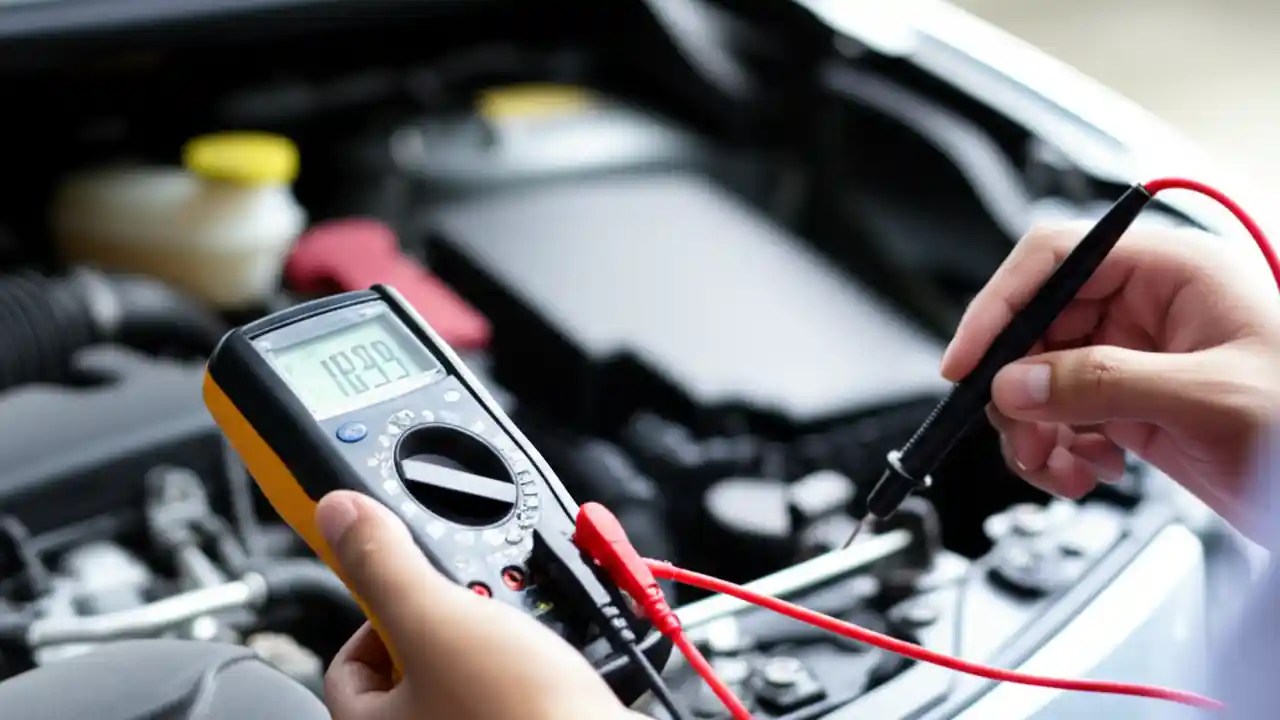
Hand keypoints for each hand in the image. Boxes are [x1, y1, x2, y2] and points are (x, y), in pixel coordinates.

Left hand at [316, 490, 636, 719]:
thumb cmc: (522, 715)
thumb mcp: (438, 620)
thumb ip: (385, 564)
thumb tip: (341, 515)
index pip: (348, 666)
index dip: (374, 615)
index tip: (411, 586)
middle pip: (420, 661)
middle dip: (455, 616)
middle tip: (481, 596)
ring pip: (482, 666)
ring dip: (508, 631)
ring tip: (530, 617)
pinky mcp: (537, 719)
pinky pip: (532, 681)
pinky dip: (549, 655)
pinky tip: (569, 643)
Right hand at [942, 223, 1279, 527]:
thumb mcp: (1209, 396)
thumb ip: (1102, 384)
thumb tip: (1016, 383)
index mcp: (1172, 273)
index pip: (1056, 259)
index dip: (1001, 303)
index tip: (969, 358)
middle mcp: (1147, 308)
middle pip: (1037, 326)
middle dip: (1016, 385)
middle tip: (1016, 431)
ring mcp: (1136, 358)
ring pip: (1040, 378)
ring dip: (1032, 428)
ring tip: (1054, 465)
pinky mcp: (1132, 405)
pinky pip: (1061, 417)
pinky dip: (1055, 450)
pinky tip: (1084, 471)